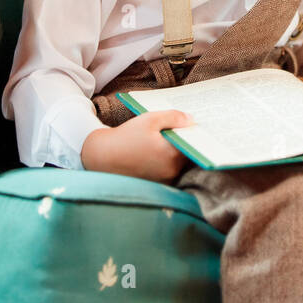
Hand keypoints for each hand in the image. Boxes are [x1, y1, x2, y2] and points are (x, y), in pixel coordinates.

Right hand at [80, 109, 195, 182]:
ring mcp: (164, 179)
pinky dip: (168, 161)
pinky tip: (161, 151)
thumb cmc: (125, 136)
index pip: (194, 143)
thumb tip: (192, 120)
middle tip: (188, 130)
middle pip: (187, 154)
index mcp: (171, 153)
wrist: (101, 157)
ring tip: (172, 139)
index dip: (197, 135)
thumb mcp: (149, 120)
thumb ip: (173, 118)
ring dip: (177, 152)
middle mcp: (171, 169)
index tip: (201, 127)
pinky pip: (169, 170)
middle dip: (186, 142)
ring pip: (179, 163)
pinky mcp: (157, 184)